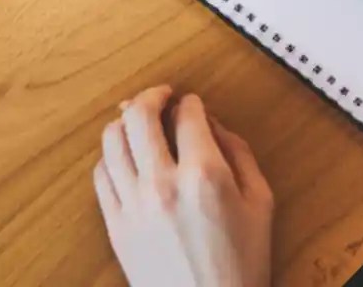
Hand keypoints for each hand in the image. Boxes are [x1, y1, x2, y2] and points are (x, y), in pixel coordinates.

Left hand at [94, 86, 272, 286]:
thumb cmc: (240, 266)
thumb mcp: (261, 205)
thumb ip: (240, 155)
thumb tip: (216, 125)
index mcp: (204, 176)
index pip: (188, 116)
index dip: (190, 102)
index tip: (191, 103)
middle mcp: (163, 183)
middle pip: (139, 116)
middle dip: (151, 96)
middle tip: (160, 96)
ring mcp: (133, 204)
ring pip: (112, 140)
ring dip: (123, 121)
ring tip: (135, 118)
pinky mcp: (115, 224)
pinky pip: (101, 175)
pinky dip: (110, 156)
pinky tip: (122, 155)